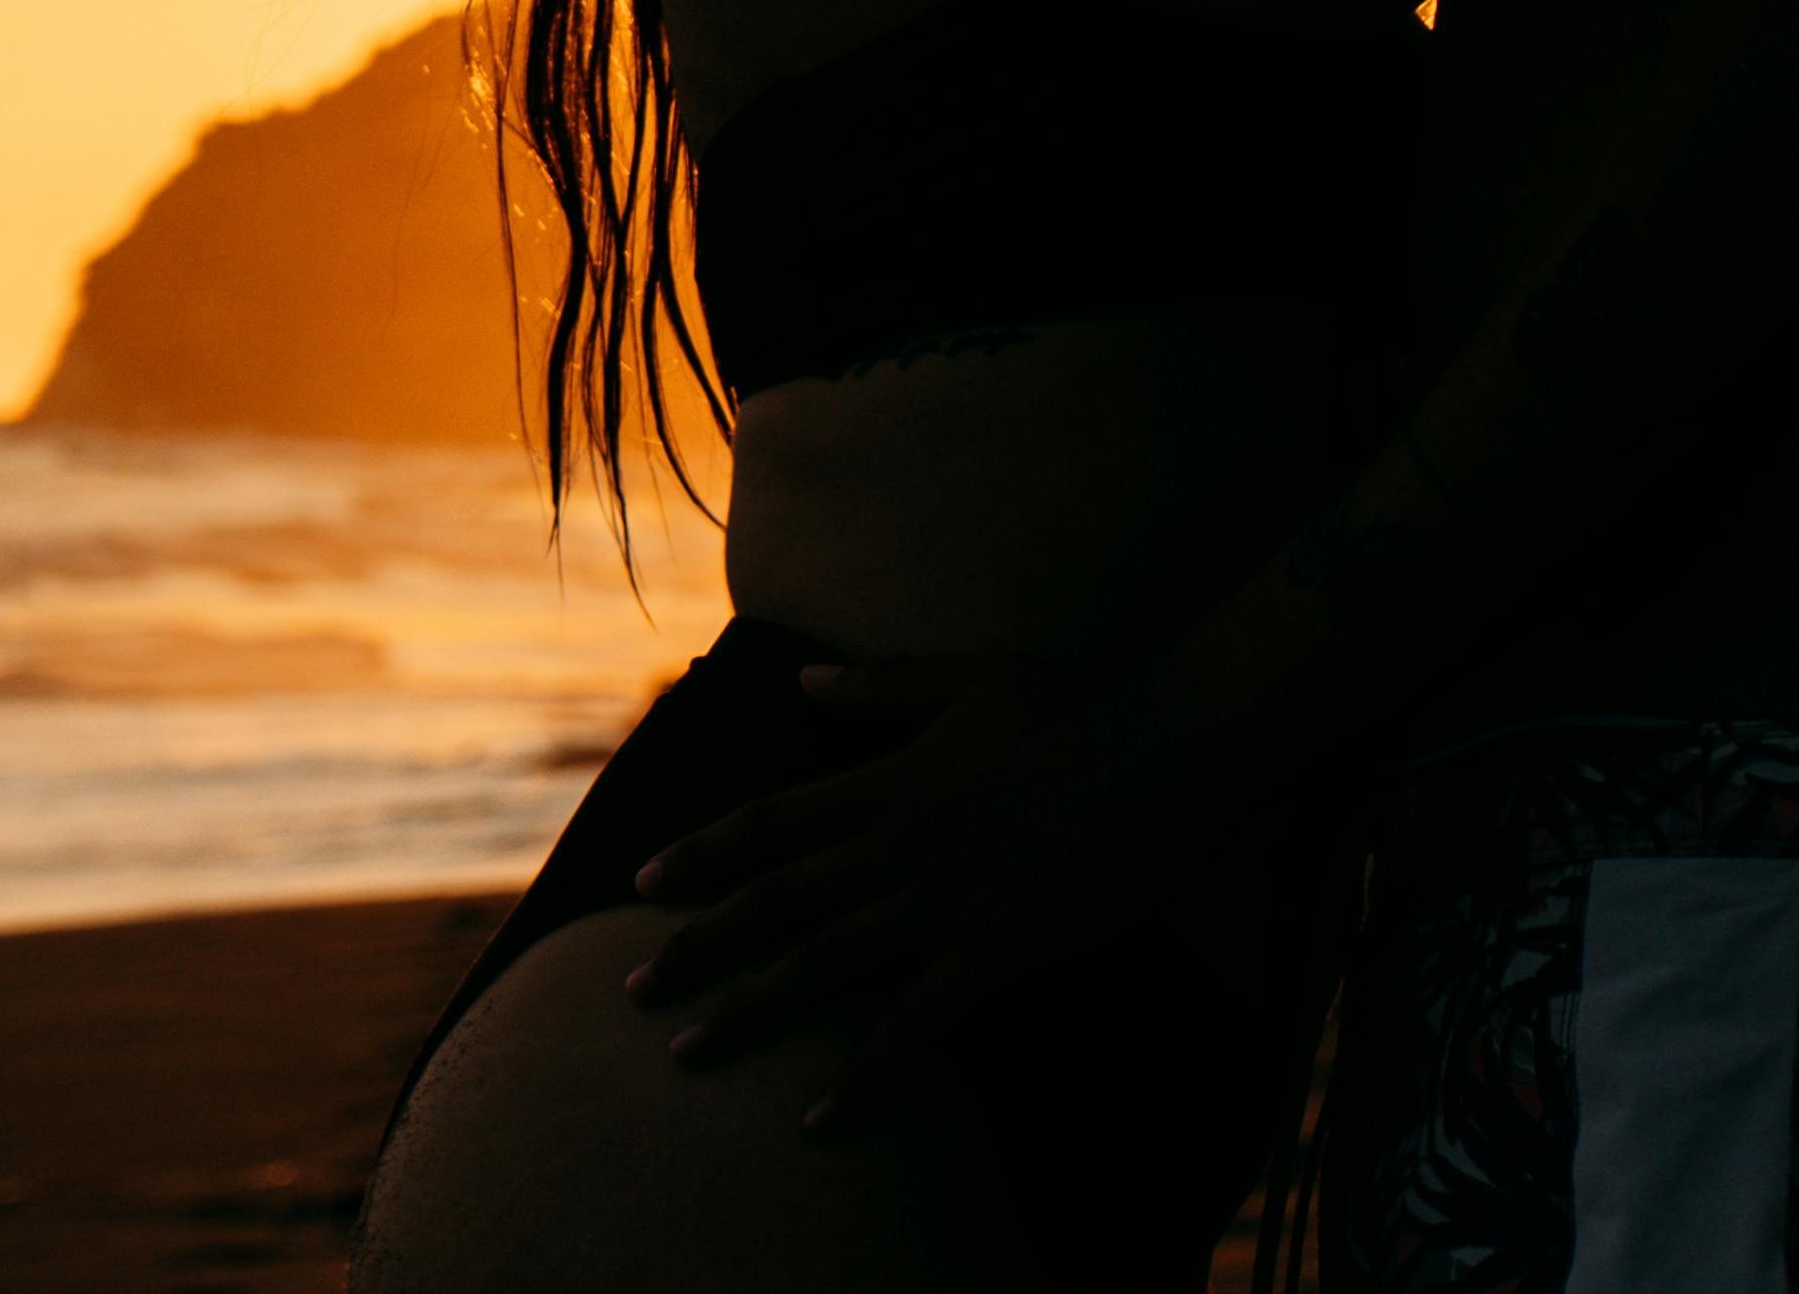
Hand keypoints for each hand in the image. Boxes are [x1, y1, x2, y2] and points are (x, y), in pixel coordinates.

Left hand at [620, 655, 1192, 1133]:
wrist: (1166, 744)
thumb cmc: (1077, 705)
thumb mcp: (969, 680)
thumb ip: (881, 688)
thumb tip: (803, 682)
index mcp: (890, 782)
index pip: (771, 822)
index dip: (703, 853)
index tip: (643, 883)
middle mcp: (898, 845)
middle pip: (774, 902)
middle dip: (698, 947)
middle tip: (632, 991)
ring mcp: (941, 902)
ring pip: (820, 964)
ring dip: (748, 1010)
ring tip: (687, 1053)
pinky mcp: (992, 950)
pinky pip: (911, 1026)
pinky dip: (860, 1075)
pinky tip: (818, 1118)